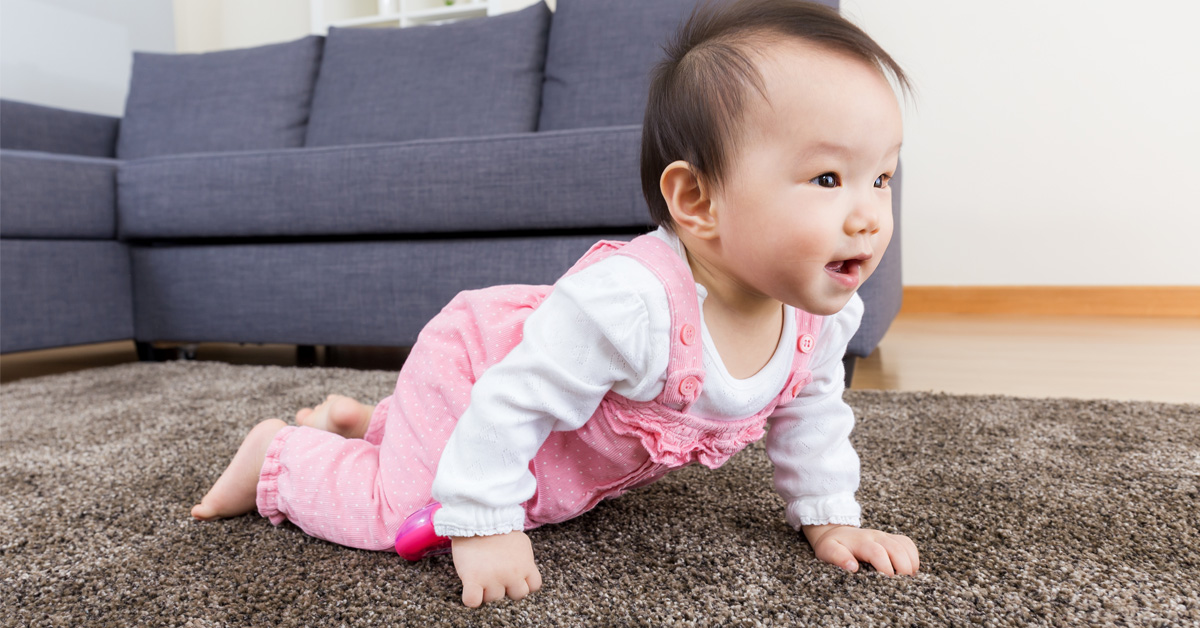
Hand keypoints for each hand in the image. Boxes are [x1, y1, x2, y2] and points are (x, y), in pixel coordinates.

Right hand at [450, 531, 541, 607]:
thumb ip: (523, 559)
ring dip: (487, 590)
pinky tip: (470, 587)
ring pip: (493, 599)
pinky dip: (471, 598)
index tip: (514, 577)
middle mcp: (512, 575)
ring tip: (481, 573)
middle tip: (496, 574)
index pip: (534, 586)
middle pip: (516, 596)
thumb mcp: (520, 543)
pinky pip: (473, 601)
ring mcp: (493, 579)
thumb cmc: (499, 528)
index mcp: (526, 565)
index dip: (524, 583)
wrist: (480, 516)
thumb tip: (522, 568)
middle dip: (507, 588)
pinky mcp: (473, 579)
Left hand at [803, 524, 919, 575]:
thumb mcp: (828, 551)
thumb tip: (852, 567)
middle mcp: (876, 537)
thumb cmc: (832, 545)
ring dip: (911, 563)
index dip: (886, 568)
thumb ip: (838, 558)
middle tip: (902, 585)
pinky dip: (913, 557)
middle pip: (898, 549)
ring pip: (906, 546)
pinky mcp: (891, 539)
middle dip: (904, 568)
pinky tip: (909, 570)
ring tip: (907, 579)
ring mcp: (885, 537)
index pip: (878, 552)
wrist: (835, 532)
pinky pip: (908, 544)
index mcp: (861, 542)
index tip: (888, 582)